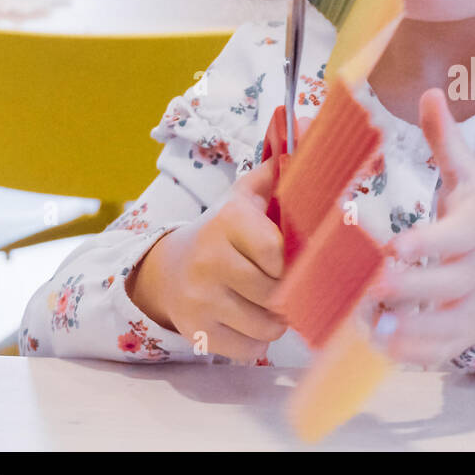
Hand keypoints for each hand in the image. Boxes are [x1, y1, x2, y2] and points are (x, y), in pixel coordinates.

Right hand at [128, 158, 289, 362]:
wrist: (166, 269)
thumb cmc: (222, 233)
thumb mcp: (245, 197)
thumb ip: (278, 169)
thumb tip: (309, 125)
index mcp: (227, 221)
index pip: (278, 252)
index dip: (292, 262)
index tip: (292, 259)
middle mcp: (209, 260)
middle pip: (277, 294)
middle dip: (288, 293)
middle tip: (284, 284)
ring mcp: (200, 299)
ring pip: (268, 326)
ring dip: (276, 320)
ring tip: (268, 303)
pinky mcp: (196, 332)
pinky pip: (249, 350)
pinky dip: (256, 342)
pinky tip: (248, 322)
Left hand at [362, 88, 474, 367]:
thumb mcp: (469, 180)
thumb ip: (446, 142)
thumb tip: (431, 93)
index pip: (456, 238)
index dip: (429, 243)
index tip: (396, 246)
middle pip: (446, 284)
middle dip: (408, 287)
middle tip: (370, 286)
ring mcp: (471, 310)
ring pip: (442, 324)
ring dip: (406, 327)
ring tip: (369, 325)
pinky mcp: (462, 337)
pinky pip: (439, 351)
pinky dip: (413, 352)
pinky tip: (380, 346)